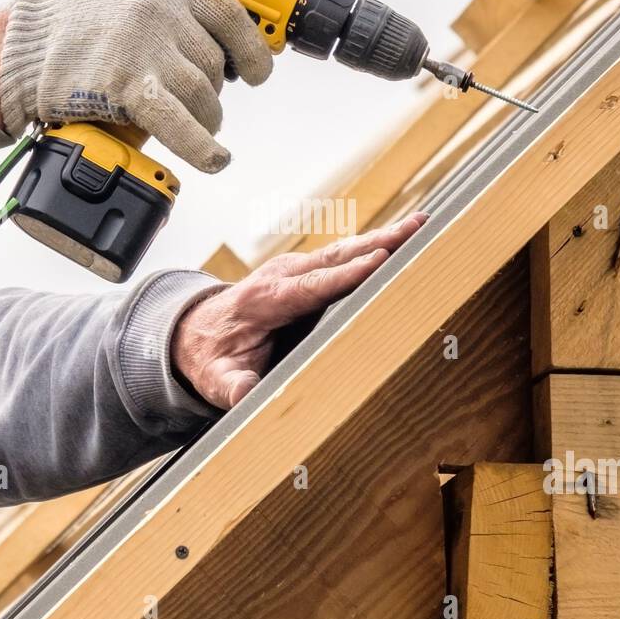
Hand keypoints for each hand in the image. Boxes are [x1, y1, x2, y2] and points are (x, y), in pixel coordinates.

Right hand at [0, 0, 272, 171]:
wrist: (21, 49)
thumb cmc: (79, 29)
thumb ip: (176, 15)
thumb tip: (230, 55)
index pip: (230, 14)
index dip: (251, 50)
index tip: (256, 73)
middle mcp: (158, 6)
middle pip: (213, 63)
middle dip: (208, 93)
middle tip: (188, 103)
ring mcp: (142, 43)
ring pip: (203, 94)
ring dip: (204, 120)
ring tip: (191, 128)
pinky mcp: (125, 82)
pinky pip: (179, 121)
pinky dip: (201, 145)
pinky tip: (215, 159)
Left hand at [171, 214, 428, 408]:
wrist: (198, 331)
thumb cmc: (212, 355)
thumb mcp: (216, 377)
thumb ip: (231, 385)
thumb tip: (245, 394)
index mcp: (266, 299)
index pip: (312, 286)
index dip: (346, 274)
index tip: (379, 260)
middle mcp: (283, 275)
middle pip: (336, 258)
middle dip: (377, 243)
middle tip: (416, 228)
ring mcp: (295, 268)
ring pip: (344, 250)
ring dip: (383, 237)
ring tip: (421, 224)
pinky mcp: (306, 270)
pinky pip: (343, 256)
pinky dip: (373, 245)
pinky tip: (403, 237)